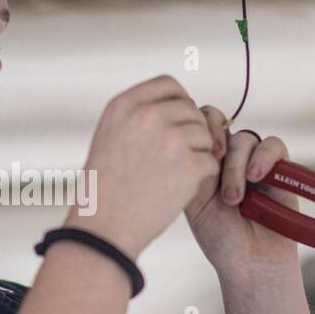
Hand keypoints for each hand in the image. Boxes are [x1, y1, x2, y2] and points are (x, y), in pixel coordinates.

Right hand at [62, 75, 219, 259]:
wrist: (104, 229)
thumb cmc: (104, 190)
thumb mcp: (109, 138)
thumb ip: (137, 117)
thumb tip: (175, 105)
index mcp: (124, 105)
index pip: (168, 84)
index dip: (180, 101)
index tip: (180, 120)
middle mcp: (147, 115)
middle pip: (191, 110)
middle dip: (191, 131)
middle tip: (180, 157)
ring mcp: (171, 138)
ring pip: (205, 136)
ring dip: (197, 154)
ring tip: (174, 176)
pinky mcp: (189, 165)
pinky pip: (211, 162)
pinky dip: (202, 176)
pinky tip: (181, 189)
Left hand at [184, 105, 300, 275]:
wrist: (250, 263)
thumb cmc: (221, 238)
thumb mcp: (196, 202)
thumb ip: (196, 166)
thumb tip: (200, 134)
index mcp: (203, 162)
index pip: (197, 124)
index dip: (197, 127)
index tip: (196, 153)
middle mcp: (228, 158)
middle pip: (220, 124)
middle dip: (215, 143)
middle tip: (212, 169)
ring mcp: (255, 162)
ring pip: (245, 138)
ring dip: (237, 165)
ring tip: (234, 198)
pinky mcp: (282, 169)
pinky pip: (274, 145)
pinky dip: (263, 157)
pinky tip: (256, 179)